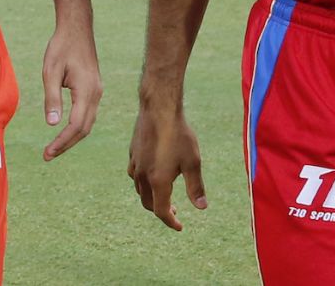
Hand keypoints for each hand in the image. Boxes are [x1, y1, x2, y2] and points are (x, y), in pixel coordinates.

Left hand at [41, 23, 101, 160]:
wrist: (77, 28)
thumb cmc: (61, 46)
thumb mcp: (50, 71)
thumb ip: (52, 98)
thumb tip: (52, 124)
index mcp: (86, 90)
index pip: (76, 125)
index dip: (62, 141)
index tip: (47, 152)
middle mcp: (96, 94)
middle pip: (84, 129)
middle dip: (66, 144)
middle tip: (47, 155)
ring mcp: (98, 91)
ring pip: (88, 123)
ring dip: (72, 137)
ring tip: (54, 147)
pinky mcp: (94, 88)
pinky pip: (88, 114)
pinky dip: (77, 126)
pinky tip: (64, 129)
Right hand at [128, 103, 206, 230]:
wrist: (159, 108)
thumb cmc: (178, 134)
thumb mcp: (193, 162)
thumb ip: (196, 187)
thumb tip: (202, 208)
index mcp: (158, 182)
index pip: (162, 211)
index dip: (171, 221)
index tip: (180, 226)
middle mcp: (143, 176)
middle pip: (148, 203)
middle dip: (161, 210)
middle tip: (175, 210)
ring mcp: (136, 164)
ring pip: (139, 190)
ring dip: (151, 196)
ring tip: (164, 193)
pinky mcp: (133, 152)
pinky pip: (135, 175)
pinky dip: (142, 182)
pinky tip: (151, 173)